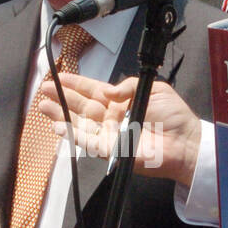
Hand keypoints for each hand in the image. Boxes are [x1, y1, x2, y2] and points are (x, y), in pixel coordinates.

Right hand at [37, 73, 202, 186]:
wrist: (184, 142)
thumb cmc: (173, 117)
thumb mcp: (154, 89)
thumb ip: (128, 86)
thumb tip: (107, 90)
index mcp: (121, 102)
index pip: (93, 91)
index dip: (76, 84)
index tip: (59, 76)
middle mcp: (111, 118)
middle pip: (81, 106)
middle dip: (62, 97)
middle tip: (44, 88)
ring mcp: (109, 135)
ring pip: (79, 124)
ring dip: (60, 115)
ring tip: (43, 105)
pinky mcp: (111, 151)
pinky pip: (88, 143)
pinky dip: (72, 135)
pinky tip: (58, 127)